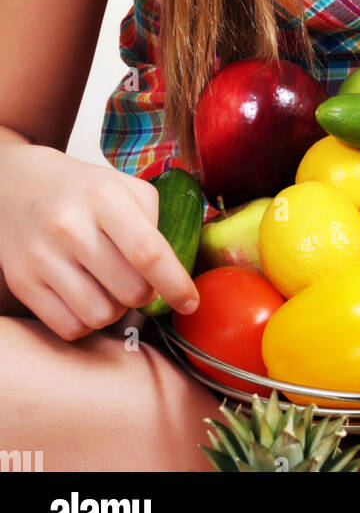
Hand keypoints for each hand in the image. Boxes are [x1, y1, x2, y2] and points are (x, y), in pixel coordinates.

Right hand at [0, 144, 199, 339]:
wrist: (15, 184)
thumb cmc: (81, 189)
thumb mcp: (122, 185)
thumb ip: (154, 219)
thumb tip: (176, 266)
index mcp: (103, 196)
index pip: (148, 251)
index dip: (175, 283)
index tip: (190, 301)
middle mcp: (70, 226)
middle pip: (129, 290)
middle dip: (145, 293)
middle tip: (139, 280)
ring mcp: (42, 257)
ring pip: (101, 315)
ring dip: (116, 310)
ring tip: (110, 286)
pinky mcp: (23, 283)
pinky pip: (70, 328)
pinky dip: (87, 321)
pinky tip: (86, 296)